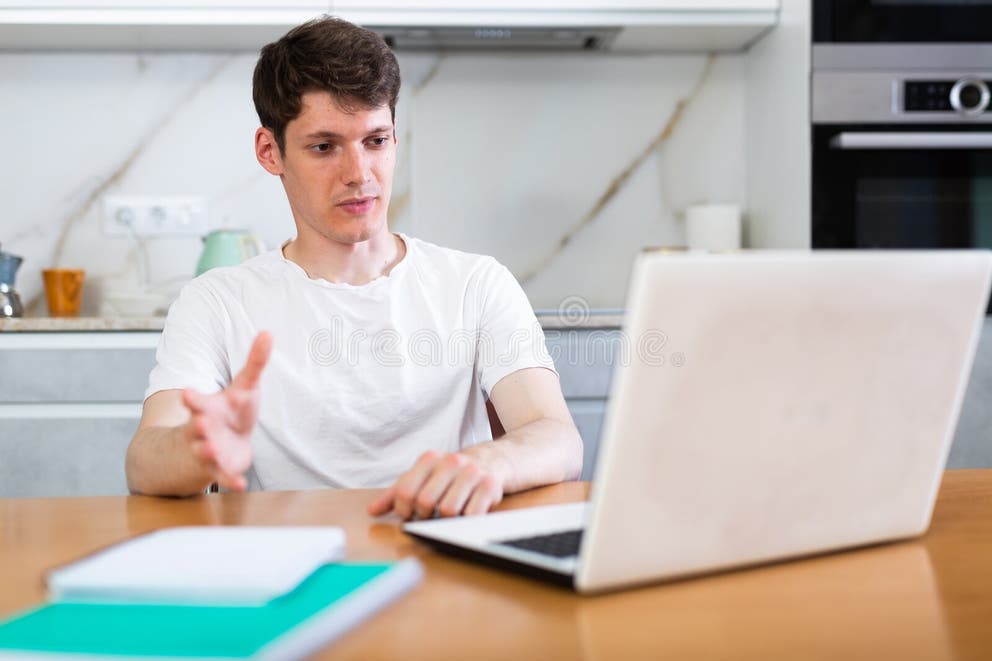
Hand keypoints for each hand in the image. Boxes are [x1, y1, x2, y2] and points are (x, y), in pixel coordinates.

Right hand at [181, 332, 271, 491]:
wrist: (208, 446)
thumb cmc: (229, 412)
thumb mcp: (242, 387)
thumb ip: (254, 363)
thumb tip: (269, 331)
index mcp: (206, 408)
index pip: (196, 401)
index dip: (192, 398)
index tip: (186, 393)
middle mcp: (202, 429)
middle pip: (197, 426)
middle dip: (199, 424)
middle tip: (202, 421)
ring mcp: (207, 451)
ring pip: (205, 452)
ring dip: (207, 451)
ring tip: (210, 448)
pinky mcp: (218, 470)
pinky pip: (221, 477)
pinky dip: (229, 481)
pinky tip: (240, 485)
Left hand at [367, 450, 503, 519]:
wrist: (493, 460)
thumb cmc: (451, 474)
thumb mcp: (423, 478)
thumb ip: (396, 494)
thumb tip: (372, 511)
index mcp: (429, 459)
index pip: (405, 491)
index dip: (404, 511)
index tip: (410, 514)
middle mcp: (451, 462)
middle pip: (425, 502)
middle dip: (425, 517)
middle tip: (432, 515)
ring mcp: (472, 473)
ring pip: (448, 510)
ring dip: (446, 520)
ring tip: (449, 513)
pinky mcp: (490, 485)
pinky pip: (472, 515)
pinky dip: (466, 521)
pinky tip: (466, 514)